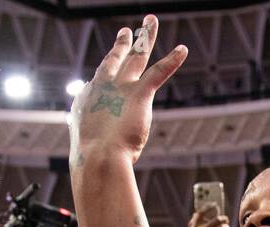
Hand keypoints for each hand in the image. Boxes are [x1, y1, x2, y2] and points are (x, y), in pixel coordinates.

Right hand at [70, 14, 186, 172]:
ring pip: (136, 56)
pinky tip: (182, 50)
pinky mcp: (139, 93)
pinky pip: (159, 71)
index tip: (107, 66)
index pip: (99, 81)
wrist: (98, 158)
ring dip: (145, 37)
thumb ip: (97, 140)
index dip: (105, 73)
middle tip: (126, 32)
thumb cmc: (93, 160)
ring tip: (150, 22)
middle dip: (122, 44)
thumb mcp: (91, 147)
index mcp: (87, 100)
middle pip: (114, 59)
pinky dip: (172, 60)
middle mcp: (102, 87)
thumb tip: (96, 155)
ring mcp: (120, 87)